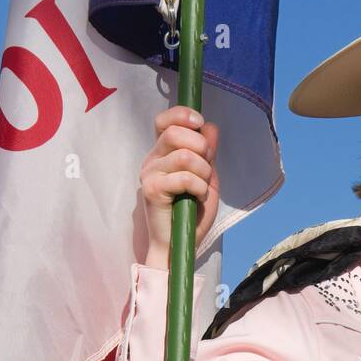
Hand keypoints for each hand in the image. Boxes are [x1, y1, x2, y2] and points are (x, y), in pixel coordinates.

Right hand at [140, 105, 220, 265]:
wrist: (180, 244)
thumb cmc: (191, 213)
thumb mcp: (206, 178)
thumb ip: (208, 153)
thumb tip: (210, 126)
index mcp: (163, 153)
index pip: (164, 120)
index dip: (182, 115)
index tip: (199, 123)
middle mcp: (152, 159)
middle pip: (176, 133)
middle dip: (202, 148)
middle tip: (206, 169)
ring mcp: (150, 174)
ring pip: (185, 155)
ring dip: (203, 172)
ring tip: (201, 189)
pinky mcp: (152, 190)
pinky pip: (184, 177)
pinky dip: (199, 188)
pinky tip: (196, 198)